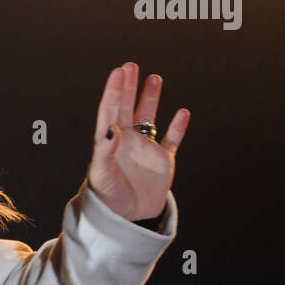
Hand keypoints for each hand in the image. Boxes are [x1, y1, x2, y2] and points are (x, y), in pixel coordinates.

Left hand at [87, 61, 188, 221]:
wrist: (127, 219)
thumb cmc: (108, 197)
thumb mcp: (102, 174)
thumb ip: (106, 150)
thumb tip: (112, 127)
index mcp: (109, 141)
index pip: (110, 109)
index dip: (114, 90)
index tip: (118, 72)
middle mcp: (127, 140)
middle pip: (127, 107)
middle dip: (130, 87)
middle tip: (131, 66)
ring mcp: (145, 149)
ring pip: (149, 118)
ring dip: (151, 99)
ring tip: (154, 78)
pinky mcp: (162, 160)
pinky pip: (172, 139)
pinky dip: (177, 126)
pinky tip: (182, 112)